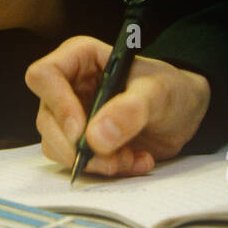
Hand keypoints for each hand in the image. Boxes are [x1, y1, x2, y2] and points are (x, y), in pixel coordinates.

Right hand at [26, 36, 210, 176]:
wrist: (183, 113)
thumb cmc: (170, 88)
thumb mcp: (158, 92)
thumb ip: (130, 110)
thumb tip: (96, 137)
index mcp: (79, 58)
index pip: (44, 76)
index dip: (57, 104)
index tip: (81, 131)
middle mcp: (68, 86)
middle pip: (47, 119)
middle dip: (79, 146)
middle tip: (114, 157)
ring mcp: (71, 115)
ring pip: (57, 146)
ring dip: (94, 162)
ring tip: (131, 158)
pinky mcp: (80, 141)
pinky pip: (76, 162)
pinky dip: (104, 169)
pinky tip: (134, 161)